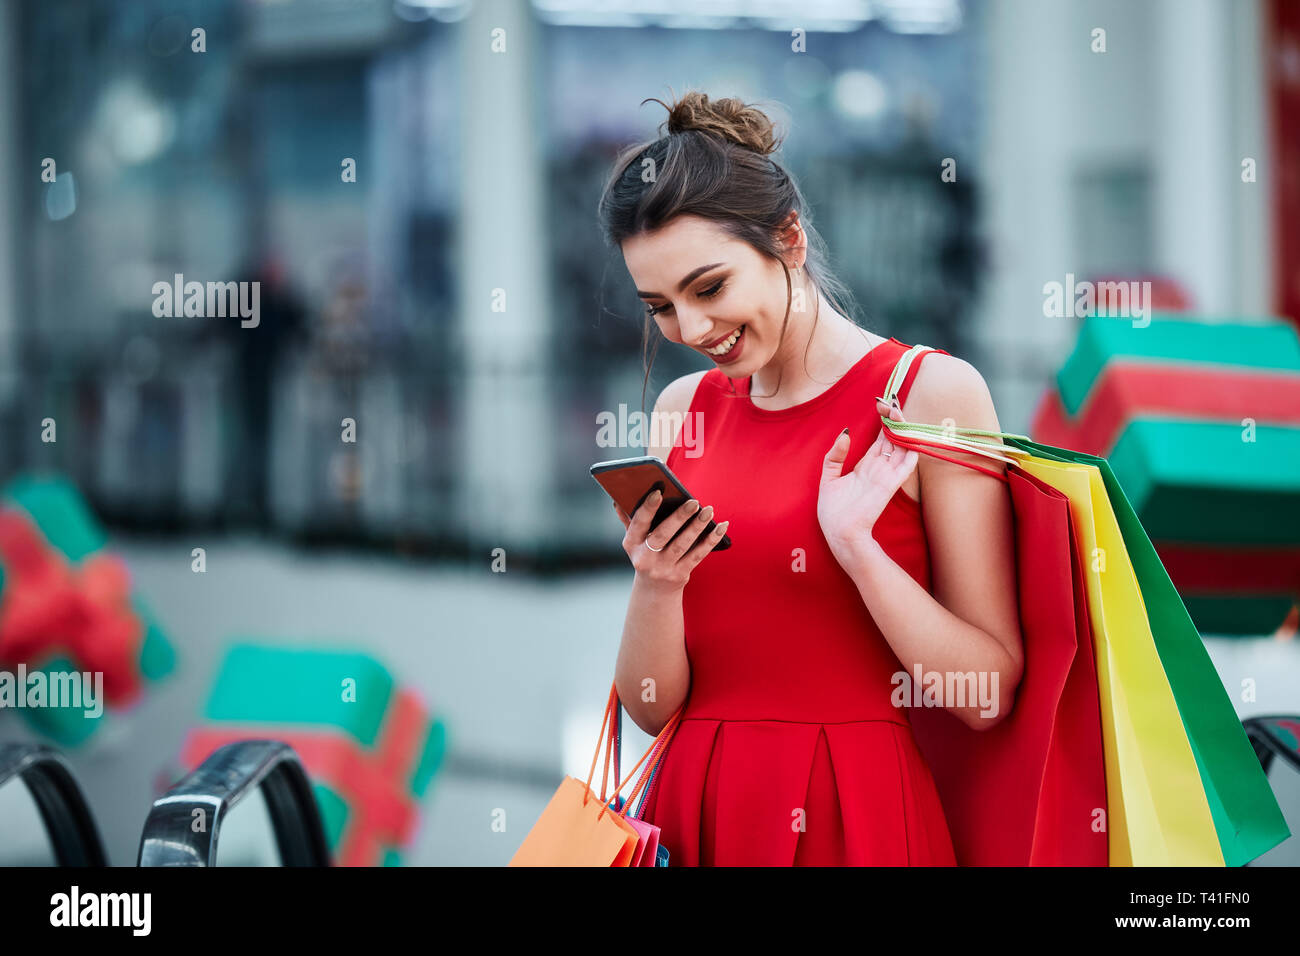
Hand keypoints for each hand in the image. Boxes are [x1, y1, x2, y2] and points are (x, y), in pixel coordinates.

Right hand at [613, 490, 728, 591]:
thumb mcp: (634, 540)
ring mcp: (663, 568)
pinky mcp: (680, 575)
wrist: (654, 590)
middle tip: (693, 501)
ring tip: (708, 510)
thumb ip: (629, 520)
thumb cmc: (646, 555)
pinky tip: (721, 527)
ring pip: (682, 545)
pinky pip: (698, 555)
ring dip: (697, 526)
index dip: (648, 508)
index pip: (638, 523)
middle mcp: (645, 558)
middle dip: (679, 517)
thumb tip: (618, 499)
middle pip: (663, 534)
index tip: (659, 492)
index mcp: (631, 544)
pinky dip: (711, 540)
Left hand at [816, 399, 918, 565]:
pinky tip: (912, 435)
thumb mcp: (828, 478)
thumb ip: (835, 456)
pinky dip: (911, 451)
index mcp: (865, 466)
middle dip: (893, 419)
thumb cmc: (833, 512)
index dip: (883, 421)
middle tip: (891, 400)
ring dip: (902, 429)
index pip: (880, 439)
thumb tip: (846, 433)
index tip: (882, 403)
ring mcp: (885, 476)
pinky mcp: (888, 486)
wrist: (839, 534)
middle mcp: (878, 469)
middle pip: (892, 438)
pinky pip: (905, 466)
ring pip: (900, 447)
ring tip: (898, 410)